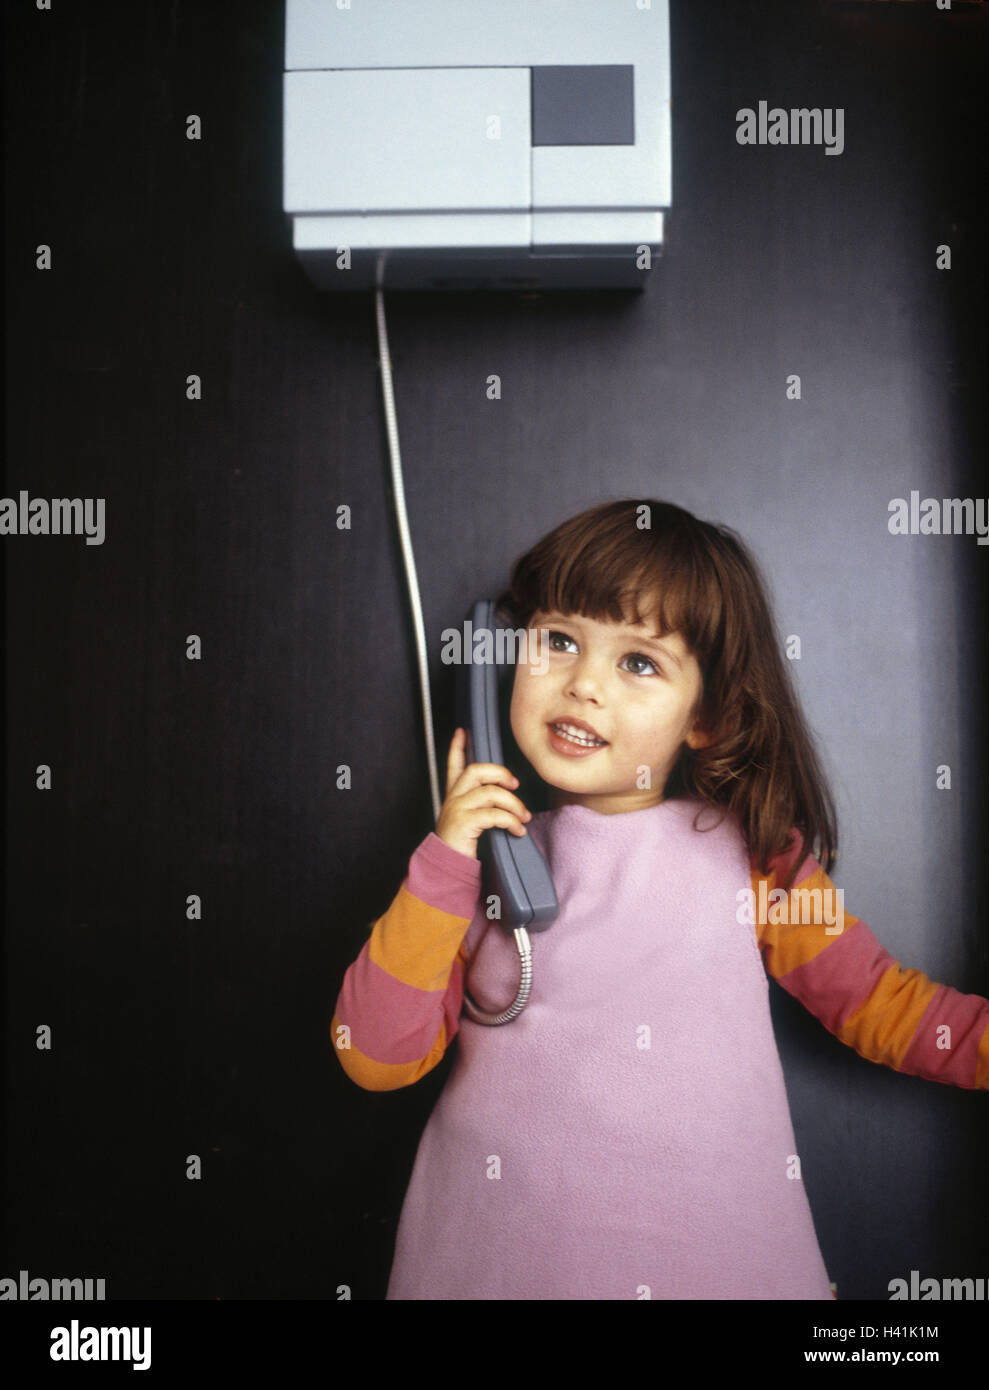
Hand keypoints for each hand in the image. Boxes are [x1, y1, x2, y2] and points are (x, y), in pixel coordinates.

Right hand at [435, 728, 531, 858]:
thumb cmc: (461, 844)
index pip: (454, 765)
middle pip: (477, 770)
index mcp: (454, 795)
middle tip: (515, 785)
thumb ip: (483, 805)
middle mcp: (454, 798)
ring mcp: (457, 809)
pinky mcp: (464, 823)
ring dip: (514, 805)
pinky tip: (517, 831)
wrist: (446, 868)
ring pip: (491, 792)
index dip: (457, 746)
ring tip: (523, 818)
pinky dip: (511, 822)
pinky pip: (495, 815)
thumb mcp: (469, 819)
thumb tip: (508, 794)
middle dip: (501, 773)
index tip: (462, 731)